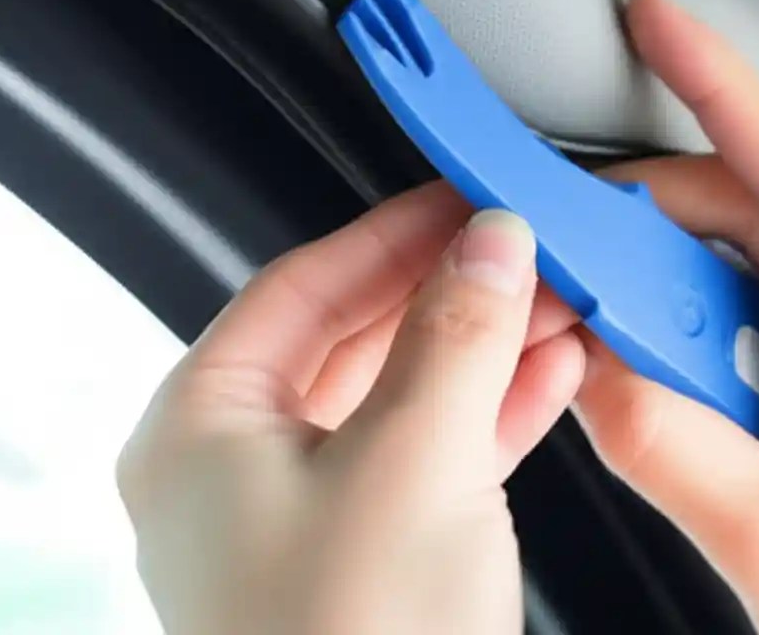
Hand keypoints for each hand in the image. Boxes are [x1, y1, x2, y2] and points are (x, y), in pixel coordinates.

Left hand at [117, 198, 581, 634]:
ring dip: (486, 346)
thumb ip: (456, 335)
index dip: (390, 234)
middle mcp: (244, 472)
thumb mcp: (411, 461)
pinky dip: (496, 411)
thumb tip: (489, 244)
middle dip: (452, 291)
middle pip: (357, 337)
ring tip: (556, 301)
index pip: (301, 288)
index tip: (462, 200)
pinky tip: (552, 374)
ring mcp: (312, 518)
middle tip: (523, 248)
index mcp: (201, 432)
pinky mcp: (377, 558)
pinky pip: (437, 454)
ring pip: (406, 394)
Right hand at [568, 0, 758, 633]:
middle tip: (566, 250)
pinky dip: (697, 344)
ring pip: (751, 276)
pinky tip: (666, 384)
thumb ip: (662, 444)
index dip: (717, 85)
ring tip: (613, 342)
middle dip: (652, 226)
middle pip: (757, 219)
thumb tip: (587, 368)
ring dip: (671, 300)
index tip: (659, 26)